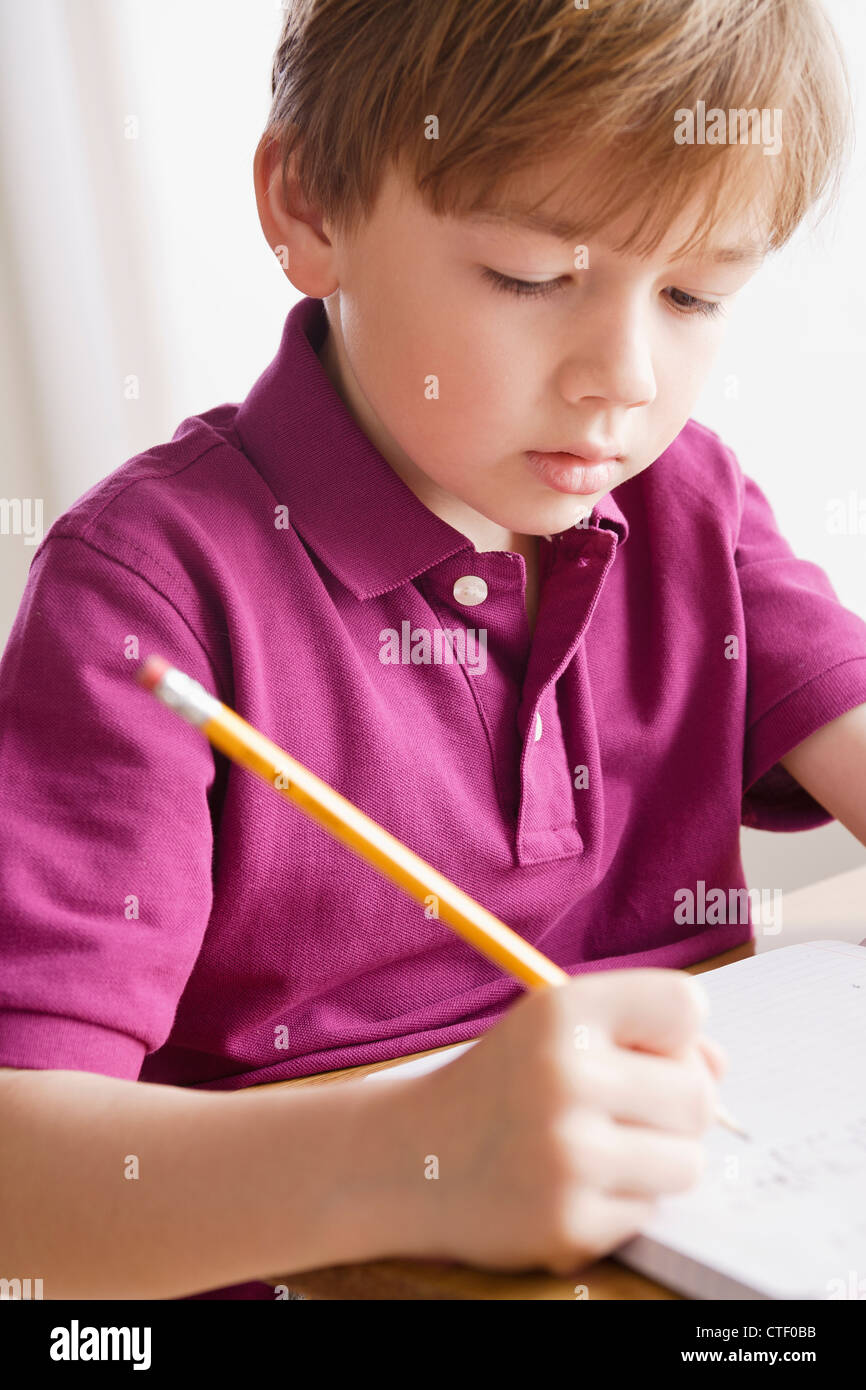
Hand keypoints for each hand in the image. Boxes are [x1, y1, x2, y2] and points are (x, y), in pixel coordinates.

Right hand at [403, 969, 719, 1274]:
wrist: (411, 1157)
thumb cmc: (505, 1084)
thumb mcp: (558, 1030)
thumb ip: (644, 1033)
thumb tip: (721, 1069)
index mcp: (562, 1011)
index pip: (685, 1007)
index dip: (676, 1035)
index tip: (641, 1048)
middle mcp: (564, 1075)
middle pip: (698, 1094)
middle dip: (673, 1106)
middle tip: (618, 1109)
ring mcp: (566, 1155)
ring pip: (687, 1161)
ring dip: (655, 1160)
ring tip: (597, 1149)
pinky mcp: (568, 1223)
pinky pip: (649, 1212)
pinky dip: (622, 1202)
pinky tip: (571, 1185)